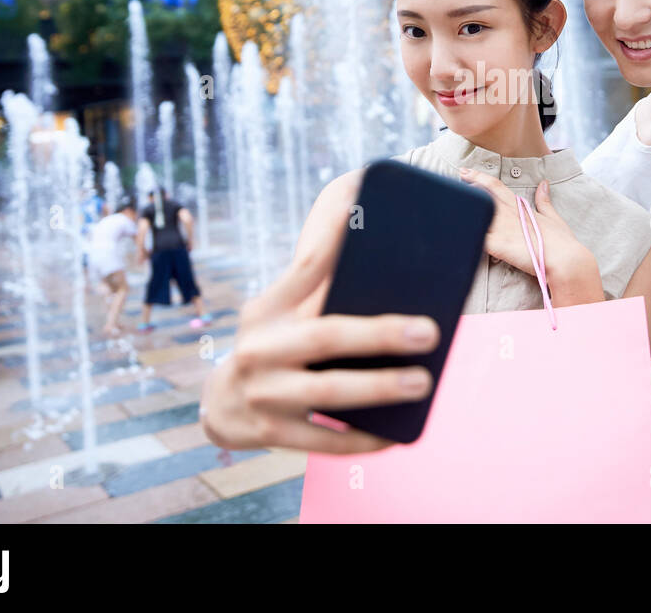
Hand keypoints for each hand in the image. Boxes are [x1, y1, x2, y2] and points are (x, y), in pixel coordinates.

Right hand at [200, 237, 441, 454]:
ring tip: (422, 382)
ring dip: (378, 388)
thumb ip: (321, 292)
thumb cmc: (274, 346)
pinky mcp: (271, 432)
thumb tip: (388, 265)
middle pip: (325, 336)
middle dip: (379, 333)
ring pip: (327, 393)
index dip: (334, 237)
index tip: (366, 209)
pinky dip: (364, 437)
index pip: (306, 267)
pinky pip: (326, 440)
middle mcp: (261, 347)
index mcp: (268, 308)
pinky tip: (397, 434)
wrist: (222, 405)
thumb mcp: (282, 313)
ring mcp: (264, 393)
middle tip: (428, 330)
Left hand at [457, 169, 602, 305]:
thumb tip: (543, 184)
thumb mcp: (553, 217)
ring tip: (446, 204)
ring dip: (462, 209)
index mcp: (519, 207)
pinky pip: (474, 237)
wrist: (565, 260)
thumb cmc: (561, 242)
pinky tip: (450, 230)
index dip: (479, 177)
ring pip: (474, 213)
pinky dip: (463, 233)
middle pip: (481, 194)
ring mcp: (501, 229)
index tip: (467, 172)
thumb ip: (544, 201)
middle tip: (454, 178)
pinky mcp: (497, 245)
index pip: (494, 187)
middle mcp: (507, 214)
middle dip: (466, 185)